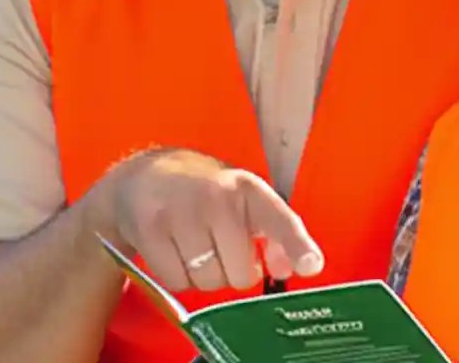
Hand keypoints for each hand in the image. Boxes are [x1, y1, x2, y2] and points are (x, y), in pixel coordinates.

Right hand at [92, 149, 323, 292]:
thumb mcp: (244, 202)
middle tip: (221, 250)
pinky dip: (177, 277)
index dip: (296, 245)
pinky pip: (176, 282)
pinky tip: (174, 251)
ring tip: (196, 248)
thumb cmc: (205, 193)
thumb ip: (275, 235)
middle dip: (233, 272)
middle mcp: (217, 198)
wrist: (146, 176)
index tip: (312, 266)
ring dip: (204, 276)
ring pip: (207, 282)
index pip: (278, 220)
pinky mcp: (150, 230)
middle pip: (241, 274)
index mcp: (248, 189)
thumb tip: (288, 269)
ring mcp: (182, 213)